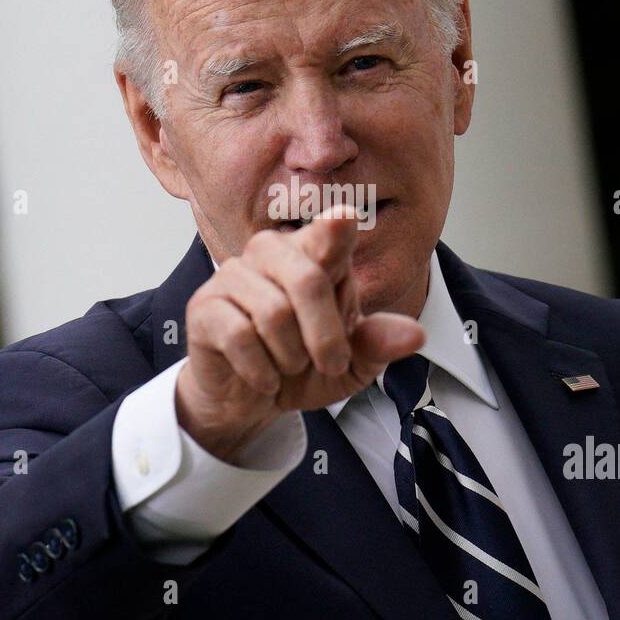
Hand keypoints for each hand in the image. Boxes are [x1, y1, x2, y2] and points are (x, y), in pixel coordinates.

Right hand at [175, 204, 424, 460]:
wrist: (250, 399)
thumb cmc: (301, 368)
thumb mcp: (350, 364)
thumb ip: (378, 345)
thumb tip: (416, 336)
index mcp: (313, 256)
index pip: (329, 235)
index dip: (335, 229)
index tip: (343, 219)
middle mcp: (271, 254)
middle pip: (309, 280)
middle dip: (327, 335)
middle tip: (331, 364)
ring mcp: (233, 276)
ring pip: (274, 312)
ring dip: (291, 357)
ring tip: (288, 367)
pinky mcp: (204, 306)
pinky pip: (240, 335)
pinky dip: (261, 370)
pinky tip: (264, 378)